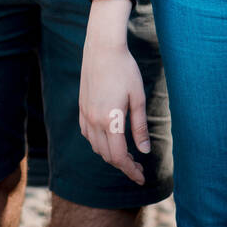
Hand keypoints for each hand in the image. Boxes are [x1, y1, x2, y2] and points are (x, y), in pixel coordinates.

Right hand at [79, 31, 149, 184]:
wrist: (103, 48)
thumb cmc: (125, 70)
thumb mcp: (138, 98)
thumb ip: (140, 126)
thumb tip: (145, 151)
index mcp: (111, 120)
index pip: (120, 156)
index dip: (131, 171)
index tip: (141, 178)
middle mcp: (95, 121)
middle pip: (107, 155)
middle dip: (123, 165)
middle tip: (138, 166)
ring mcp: (86, 114)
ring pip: (96, 147)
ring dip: (110, 154)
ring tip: (126, 153)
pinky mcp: (82, 107)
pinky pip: (87, 134)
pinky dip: (98, 143)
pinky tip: (108, 138)